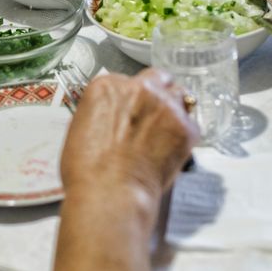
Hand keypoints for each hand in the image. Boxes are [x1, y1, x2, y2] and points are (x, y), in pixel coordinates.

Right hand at [61, 69, 198, 200]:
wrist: (110, 192)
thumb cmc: (87, 169)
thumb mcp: (80, 128)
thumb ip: (102, 112)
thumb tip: (114, 117)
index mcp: (108, 85)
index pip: (126, 81)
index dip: (130, 97)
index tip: (130, 111)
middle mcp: (139, 88)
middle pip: (157, 78)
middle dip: (156, 93)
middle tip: (153, 115)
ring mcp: (165, 105)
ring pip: (179, 95)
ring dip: (174, 108)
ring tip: (167, 130)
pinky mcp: (186, 127)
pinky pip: (191, 124)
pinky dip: (184, 135)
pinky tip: (172, 150)